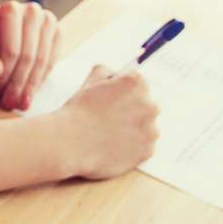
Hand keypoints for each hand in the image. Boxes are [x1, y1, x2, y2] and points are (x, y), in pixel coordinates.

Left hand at [0, 0, 62, 110]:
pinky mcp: (59, 32)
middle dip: (18, 83)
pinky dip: (41, 79)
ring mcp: (49, 21)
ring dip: (31, 85)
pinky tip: (30, 92)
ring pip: (42, 61)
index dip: (4, 74)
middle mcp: (33, 11)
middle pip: (28, 56)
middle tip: (10, 103)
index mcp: (11, 10)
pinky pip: (52, 61)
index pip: (11, 50)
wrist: (6, 27)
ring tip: (20, 103)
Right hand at [53, 64, 158, 179]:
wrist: (71, 143)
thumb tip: (115, 74)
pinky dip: (133, 148)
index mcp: (137, 84)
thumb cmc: (79, 111)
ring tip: (112, 135)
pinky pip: (145, 147)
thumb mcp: (91, 81)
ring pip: (148, 128)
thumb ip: (107, 71)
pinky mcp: (148, 151)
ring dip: (135, 130)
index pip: (140, 83)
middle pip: (147, 105)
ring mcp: (151, 130)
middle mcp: (149, 106)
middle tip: (112, 118)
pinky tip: (115, 146)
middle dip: (133, 110)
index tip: (115, 100)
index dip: (125, 92)